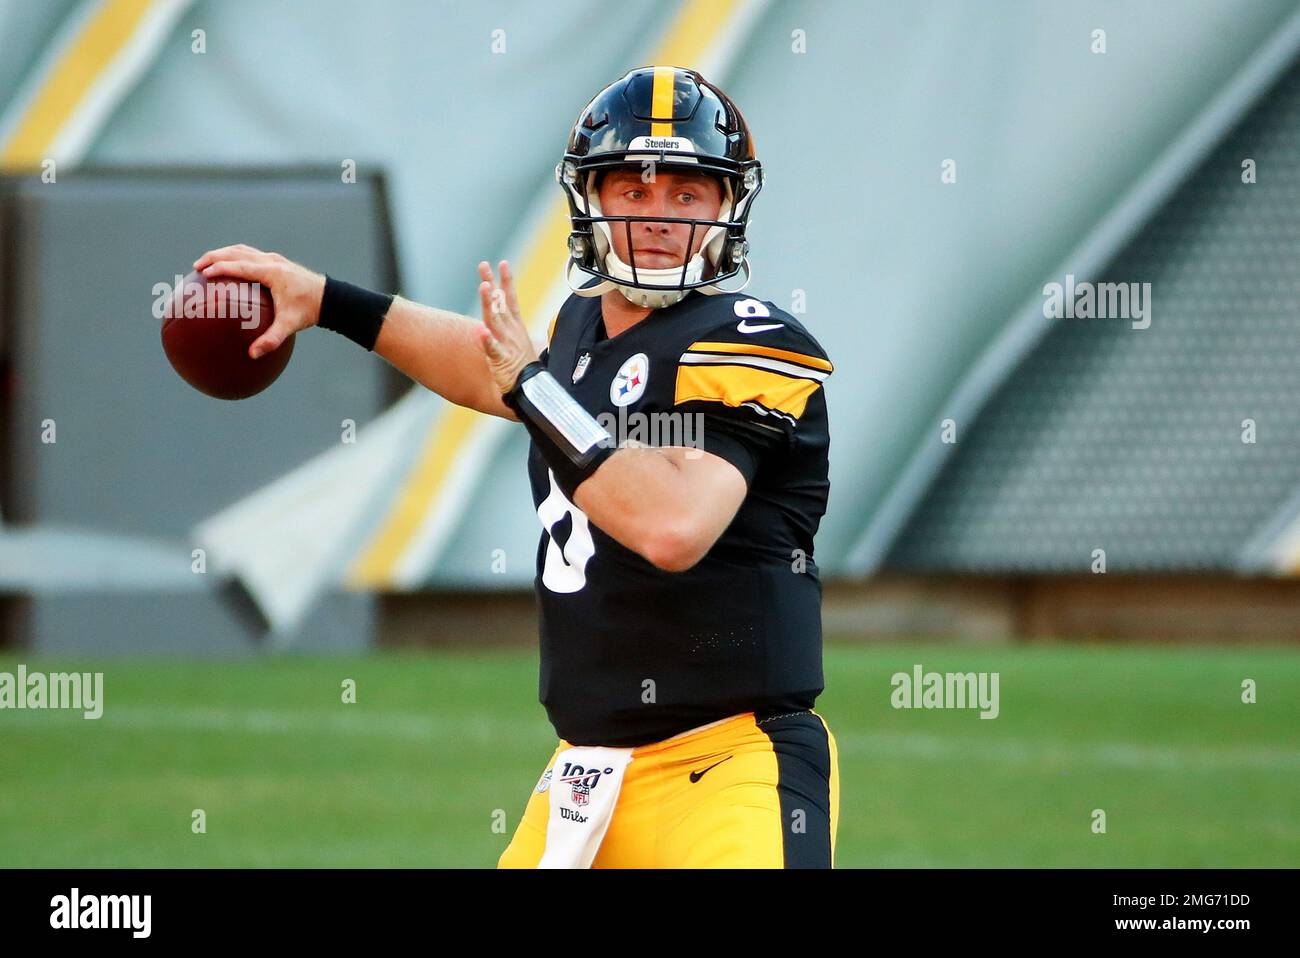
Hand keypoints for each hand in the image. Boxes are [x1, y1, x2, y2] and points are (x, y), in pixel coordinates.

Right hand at [192, 244, 325, 358]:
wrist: (328, 297)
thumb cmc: (309, 310)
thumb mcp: (290, 326)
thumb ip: (271, 340)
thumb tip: (252, 354)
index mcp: (273, 273)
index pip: (241, 266)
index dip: (221, 267)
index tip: (204, 272)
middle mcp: (272, 261)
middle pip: (237, 252)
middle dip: (215, 256)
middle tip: (197, 266)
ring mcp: (274, 259)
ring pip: (243, 250)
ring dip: (223, 254)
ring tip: (206, 263)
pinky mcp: (276, 262)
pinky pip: (250, 255)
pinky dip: (235, 258)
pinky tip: (228, 270)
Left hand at [476, 259, 537, 393]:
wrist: (531, 389)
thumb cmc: (522, 366)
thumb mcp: (516, 342)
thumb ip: (507, 328)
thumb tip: (502, 318)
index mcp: (515, 327)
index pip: (510, 299)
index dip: (507, 281)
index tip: (502, 263)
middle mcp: (511, 332)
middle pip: (500, 304)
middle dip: (492, 285)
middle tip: (484, 266)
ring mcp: (506, 344)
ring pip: (495, 320)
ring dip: (490, 304)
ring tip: (484, 287)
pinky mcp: (501, 360)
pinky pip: (493, 348)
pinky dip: (487, 340)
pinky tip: (480, 331)